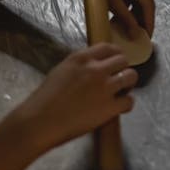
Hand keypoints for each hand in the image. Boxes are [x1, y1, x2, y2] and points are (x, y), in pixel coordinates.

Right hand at [16, 44, 136, 154]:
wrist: (39, 122)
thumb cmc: (44, 99)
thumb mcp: (61, 70)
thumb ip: (80, 66)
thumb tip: (93, 67)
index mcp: (81, 58)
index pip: (108, 47)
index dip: (115, 54)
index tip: (114, 62)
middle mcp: (96, 69)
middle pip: (123, 60)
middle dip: (123, 68)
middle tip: (118, 78)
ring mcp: (104, 87)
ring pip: (131, 76)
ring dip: (128, 84)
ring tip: (121, 92)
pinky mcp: (108, 107)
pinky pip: (129, 101)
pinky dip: (127, 104)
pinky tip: (119, 108)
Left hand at [68, 0, 154, 36]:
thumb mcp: (113, 3)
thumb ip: (127, 20)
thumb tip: (136, 34)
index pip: (149, 3)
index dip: (149, 22)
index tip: (148, 36)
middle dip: (141, 17)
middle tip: (140, 34)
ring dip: (133, 12)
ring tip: (130, 27)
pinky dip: (127, 5)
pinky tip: (121, 16)